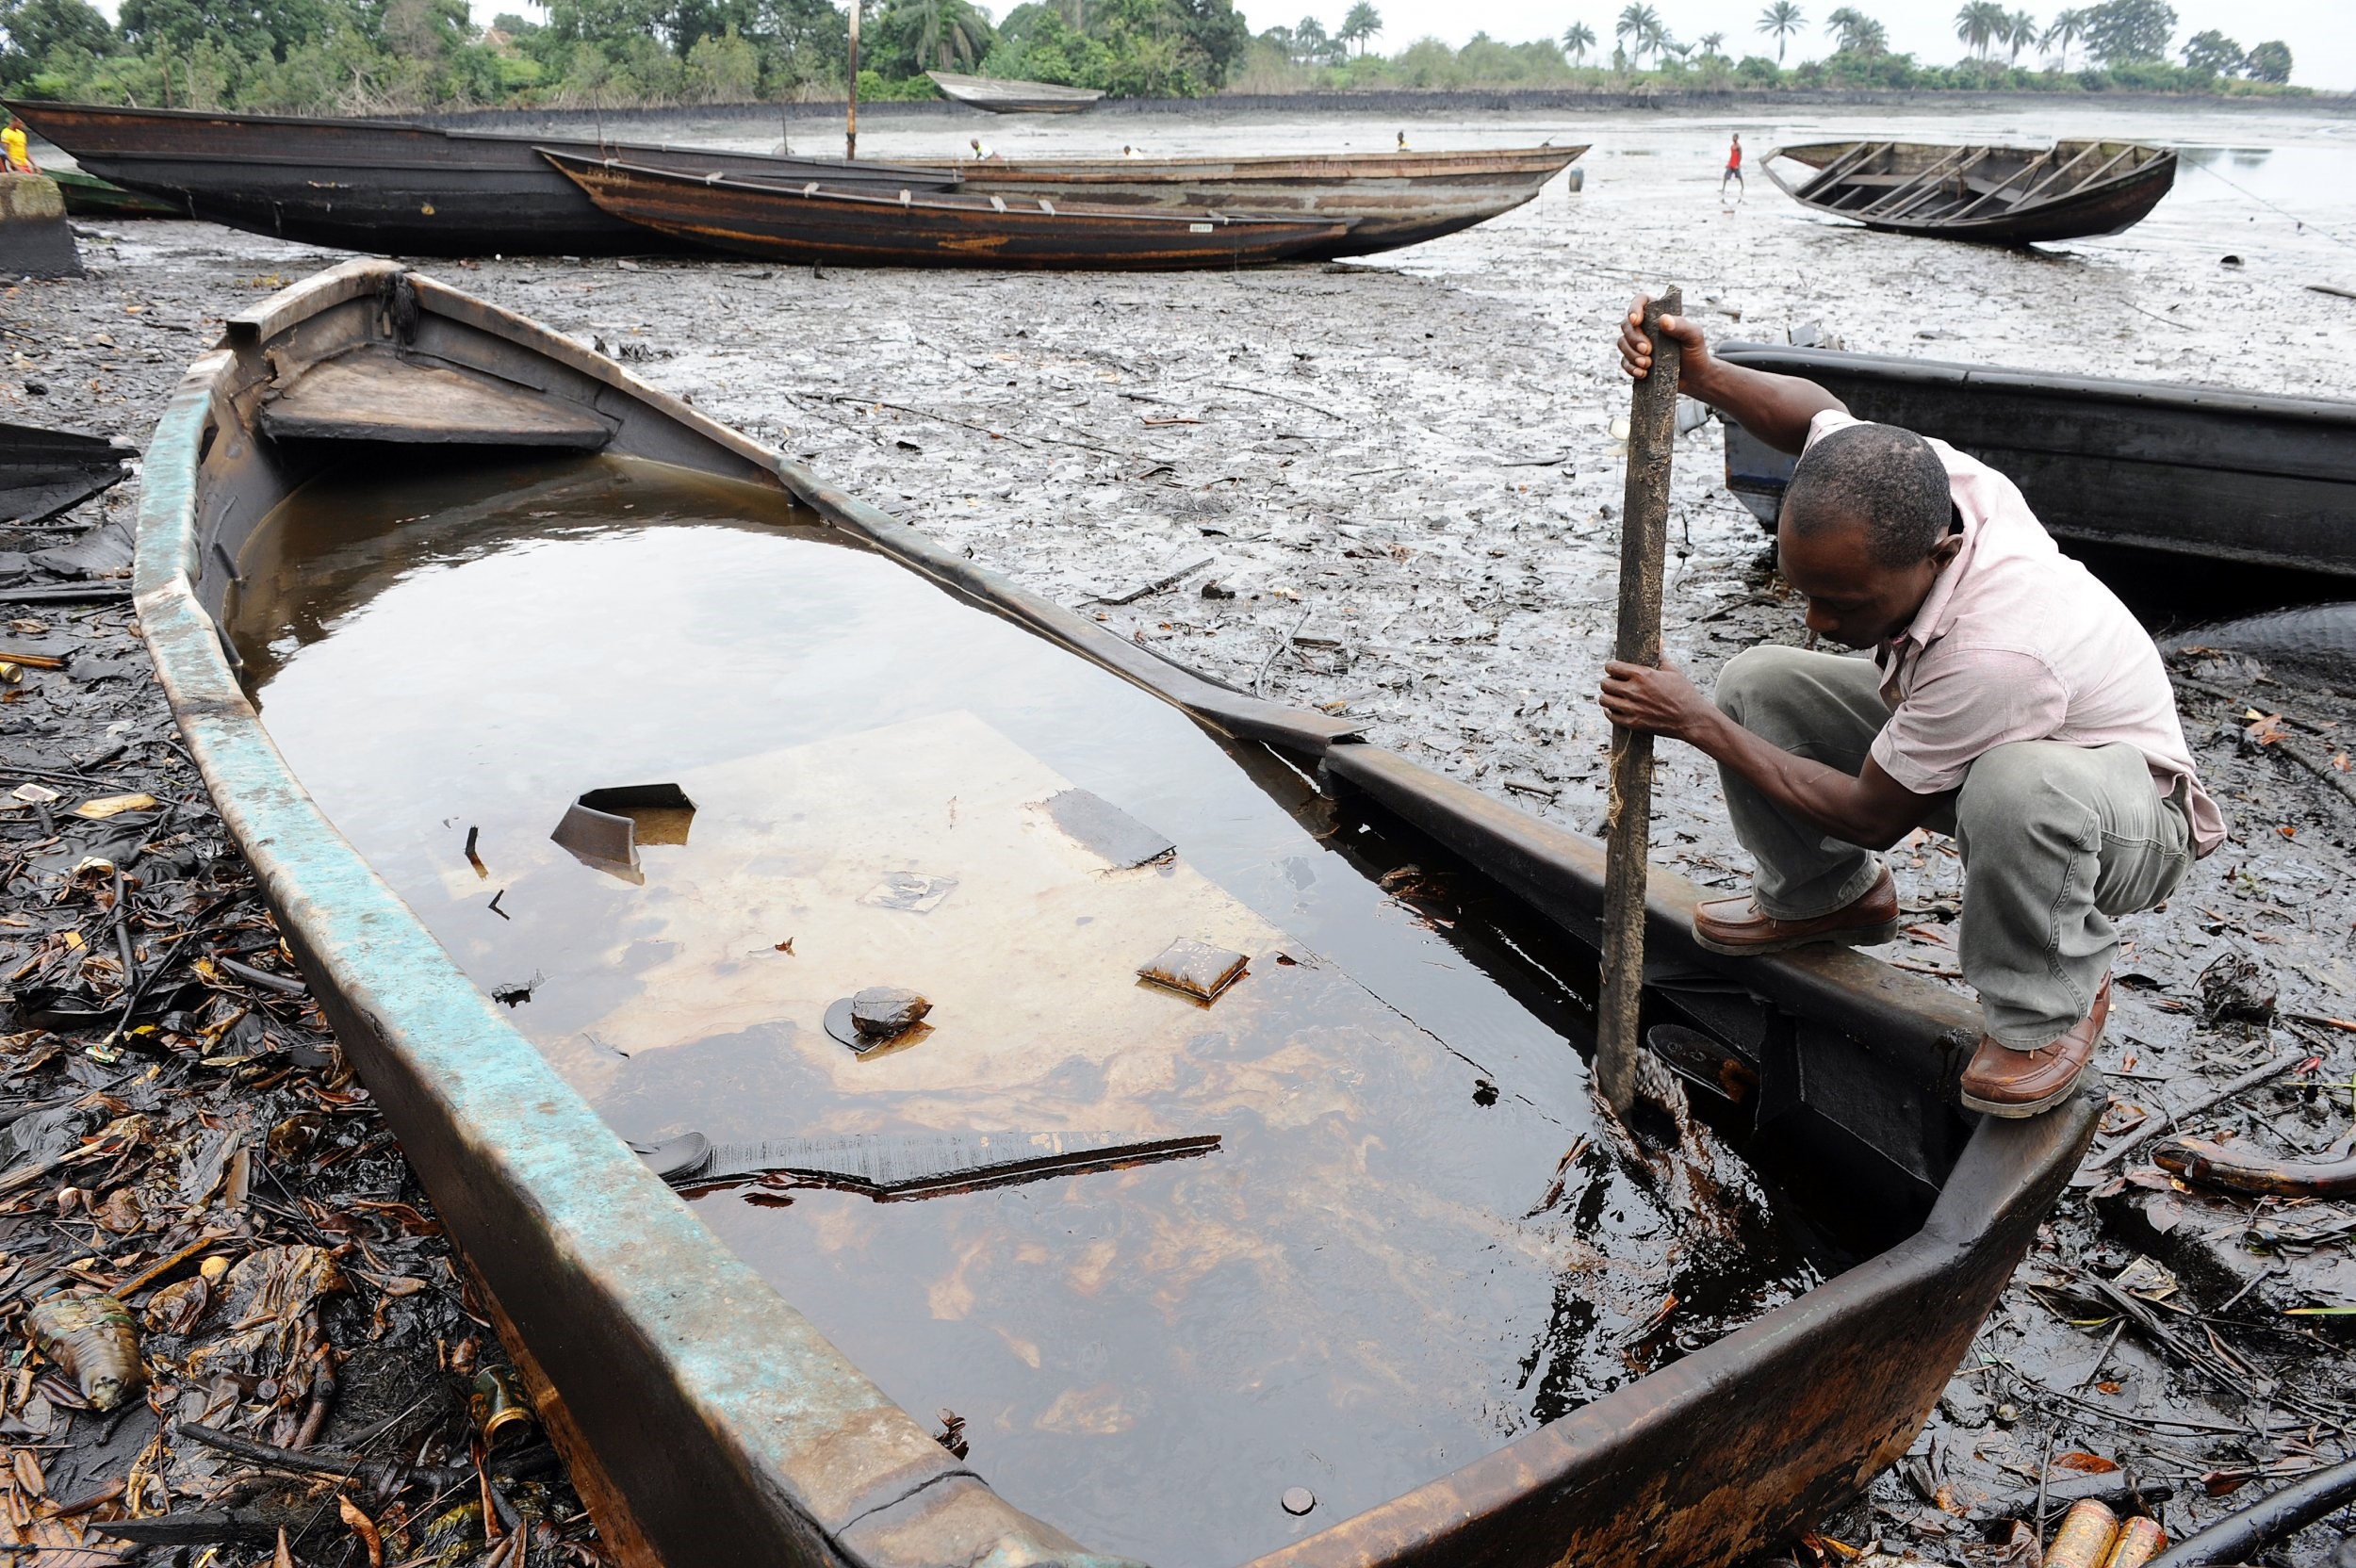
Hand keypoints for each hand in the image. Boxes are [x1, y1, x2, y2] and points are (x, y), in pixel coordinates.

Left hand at [1598, 659, 1717, 744]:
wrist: (1692, 719)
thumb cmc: (1684, 692)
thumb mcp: (1673, 670)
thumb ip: (1660, 655)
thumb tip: (1659, 640)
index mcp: (1643, 674)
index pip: (1612, 667)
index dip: (1611, 667)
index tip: (1614, 669)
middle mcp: (1634, 690)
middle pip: (1605, 683)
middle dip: (1608, 681)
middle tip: (1614, 682)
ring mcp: (1632, 708)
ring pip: (1604, 700)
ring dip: (1607, 696)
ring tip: (1614, 695)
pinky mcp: (1633, 722)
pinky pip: (1611, 716)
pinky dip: (1611, 711)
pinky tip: (1616, 708)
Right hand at [1617, 293, 1710, 383]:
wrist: (1695, 377)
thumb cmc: (1696, 352)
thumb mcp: (1694, 336)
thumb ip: (1682, 326)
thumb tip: (1663, 320)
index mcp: (1659, 314)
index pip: (1640, 301)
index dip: (1634, 308)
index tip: (1637, 321)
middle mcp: (1646, 327)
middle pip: (1626, 324)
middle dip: (1633, 338)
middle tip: (1648, 350)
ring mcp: (1639, 344)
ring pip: (1622, 343)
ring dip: (1631, 354)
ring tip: (1648, 364)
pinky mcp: (1636, 361)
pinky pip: (1624, 362)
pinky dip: (1631, 367)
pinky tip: (1643, 373)